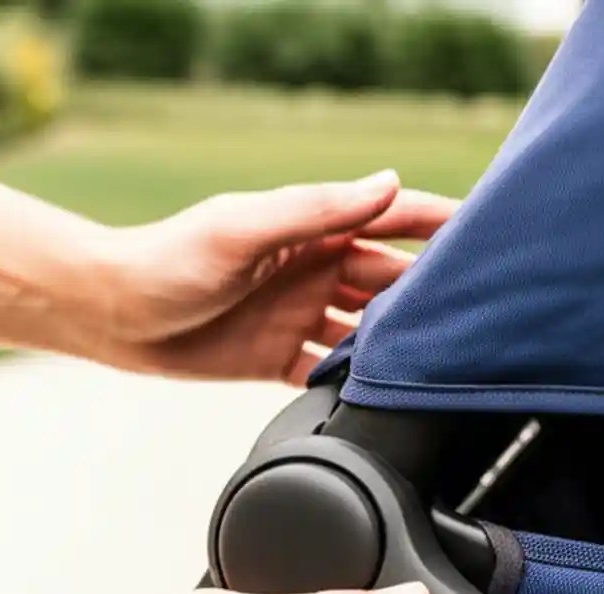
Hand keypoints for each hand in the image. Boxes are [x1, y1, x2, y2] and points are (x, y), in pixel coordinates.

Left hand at [101, 171, 457, 383]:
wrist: (112, 315)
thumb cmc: (168, 259)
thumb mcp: (244, 229)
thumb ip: (316, 210)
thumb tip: (389, 184)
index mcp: (311, 228)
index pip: (392, 219)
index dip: (440, 222)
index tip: (491, 231)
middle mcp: (313, 270)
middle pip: (391, 280)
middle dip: (432, 293)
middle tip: (482, 313)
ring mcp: (300, 316)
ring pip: (369, 332)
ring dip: (401, 344)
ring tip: (444, 363)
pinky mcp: (279, 359)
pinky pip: (332, 373)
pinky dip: (358, 385)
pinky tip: (386, 399)